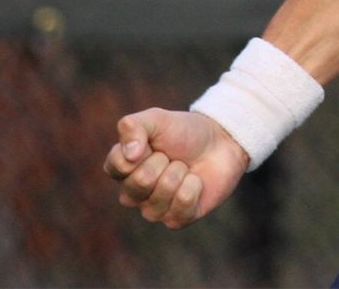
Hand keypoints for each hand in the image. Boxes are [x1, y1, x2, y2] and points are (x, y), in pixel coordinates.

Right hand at [102, 108, 250, 228]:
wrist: (221, 142)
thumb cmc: (185, 132)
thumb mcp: (157, 119)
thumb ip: (133, 126)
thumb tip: (130, 155)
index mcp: (122, 169)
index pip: (116, 167)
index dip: (140, 151)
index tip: (152, 144)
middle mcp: (132, 194)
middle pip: (141, 182)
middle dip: (163, 162)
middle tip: (172, 156)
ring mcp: (153, 210)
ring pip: (162, 194)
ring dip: (180, 173)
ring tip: (184, 168)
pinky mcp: (176, 220)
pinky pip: (182, 204)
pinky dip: (194, 186)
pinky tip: (195, 182)